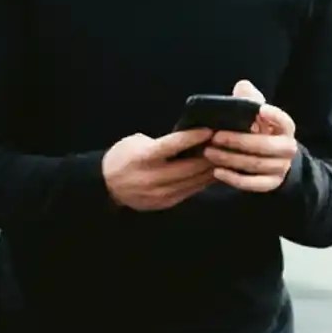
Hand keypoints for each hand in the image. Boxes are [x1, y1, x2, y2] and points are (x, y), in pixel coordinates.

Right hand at [102, 128, 216, 210]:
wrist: (107, 184)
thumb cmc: (124, 156)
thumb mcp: (137, 142)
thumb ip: (162, 143)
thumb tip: (190, 140)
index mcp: (144, 157)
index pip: (172, 145)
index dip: (192, 137)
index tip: (209, 130)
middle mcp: (153, 177)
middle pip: (189, 166)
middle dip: (209, 155)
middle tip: (224, 143)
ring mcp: (160, 193)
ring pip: (193, 181)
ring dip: (210, 169)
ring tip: (224, 157)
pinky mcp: (165, 203)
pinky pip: (190, 191)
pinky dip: (202, 181)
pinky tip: (212, 172)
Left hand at [204, 80, 298, 192]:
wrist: (273, 158)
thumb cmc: (259, 130)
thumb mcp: (257, 113)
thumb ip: (249, 99)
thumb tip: (242, 86)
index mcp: (286, 128)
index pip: (284, 121)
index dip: (274, 116)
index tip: (259, 110)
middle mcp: (288, 148)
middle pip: (264, 146)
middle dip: (238, 141)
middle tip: (215, 137)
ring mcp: (281, 168)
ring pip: (255, 165)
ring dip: (230, 159)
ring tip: (208, 152)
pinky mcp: (272, 184)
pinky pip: (253, 184)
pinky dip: (234, 179)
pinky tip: (217, 172)